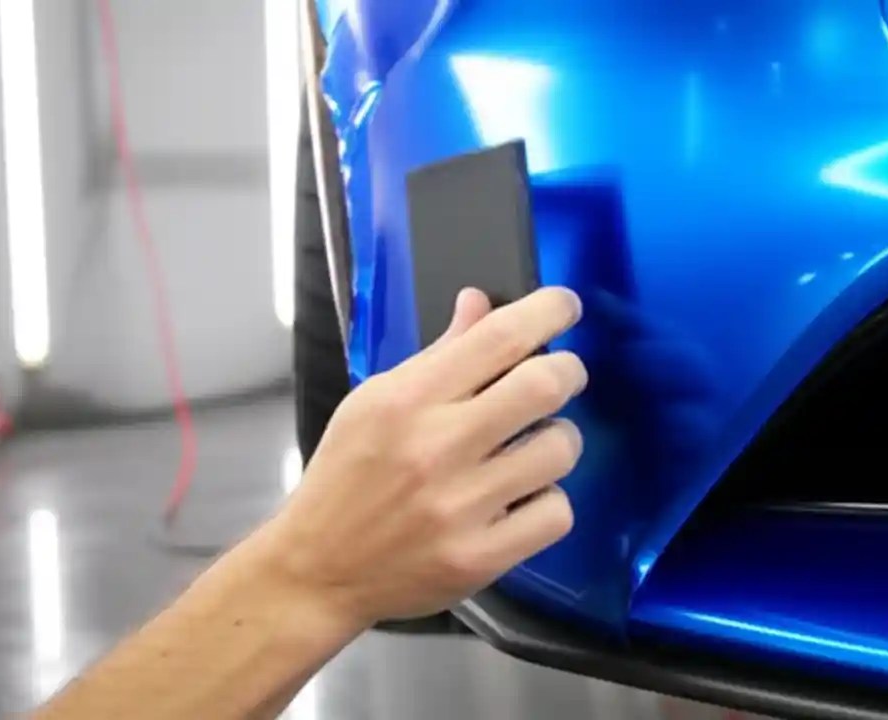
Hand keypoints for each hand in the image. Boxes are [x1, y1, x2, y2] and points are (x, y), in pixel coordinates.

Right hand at [262, 287, 586, 631]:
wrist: (317, 569)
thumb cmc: (347, 476)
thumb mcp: (375, 401)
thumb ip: (437, 354)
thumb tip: (482, 302)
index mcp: (408, 399)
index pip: (497, 337)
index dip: (547, 311)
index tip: (566, 305)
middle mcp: (437, 448)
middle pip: (543, 386)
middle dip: (569, 372)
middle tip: (564, 377)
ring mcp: (460, 507)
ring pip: (560, 450)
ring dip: (559, 440)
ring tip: (535, 447)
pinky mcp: (479, 558)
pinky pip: (556, 513)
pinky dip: (549, 502)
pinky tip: (522, 500)